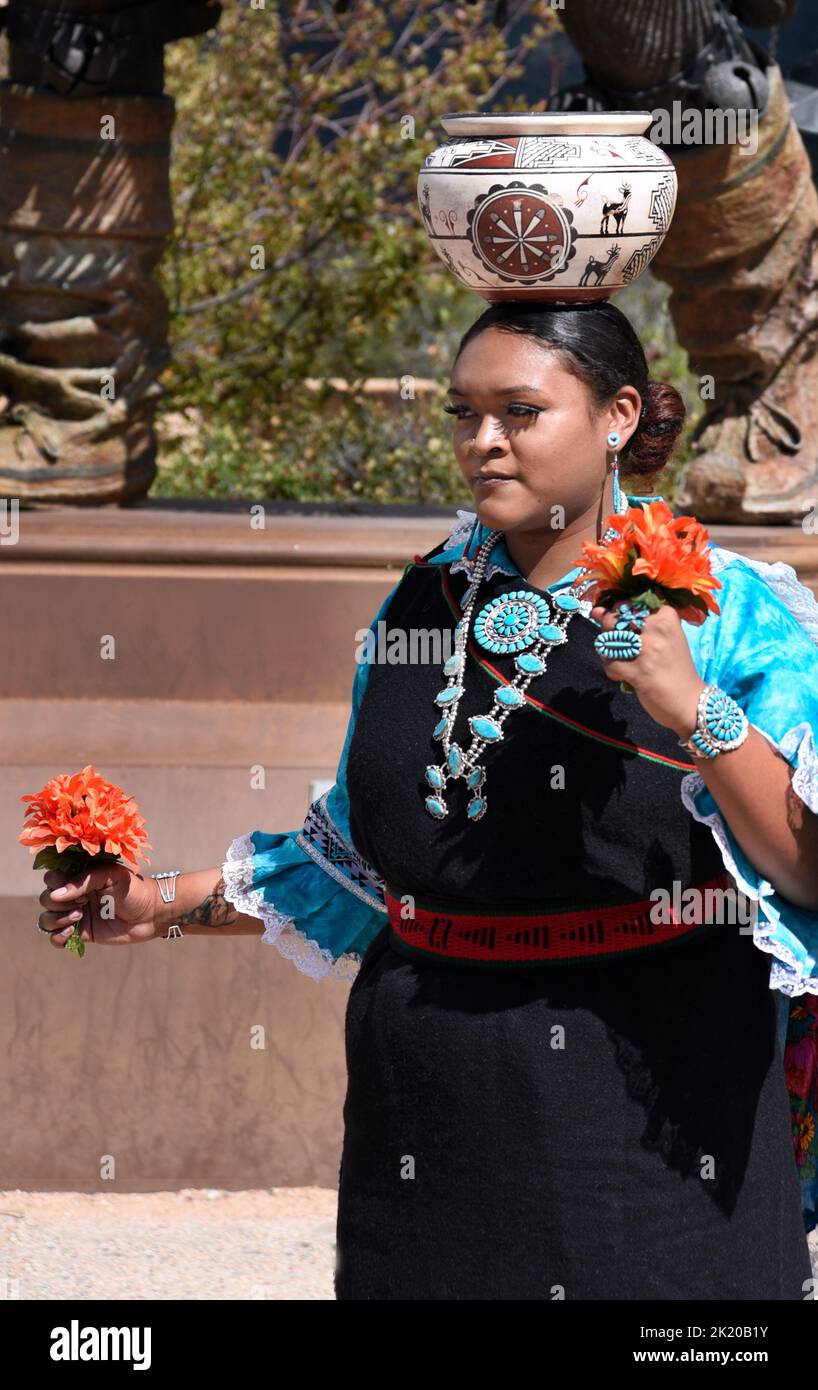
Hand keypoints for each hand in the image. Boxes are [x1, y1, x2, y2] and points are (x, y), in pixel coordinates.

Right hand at [37, 864, 159, 948]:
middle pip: (46, 899)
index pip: (52, 878)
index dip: (56, 883)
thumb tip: (56, 894)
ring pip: (47, 919)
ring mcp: (76, 915)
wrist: (152, 913)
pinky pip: (55, 938)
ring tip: (79, 917)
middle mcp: (74, 896)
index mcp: (80, 878)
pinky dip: (57, 937)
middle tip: (82, 904)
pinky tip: (72, 932)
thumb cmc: (135, 889)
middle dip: (58, 903)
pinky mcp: (81, 934)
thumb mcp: (111, 876)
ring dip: (56, 919)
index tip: (77, 889)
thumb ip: (84, 881)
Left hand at [589, 600, 706, 737]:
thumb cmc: (675, 668)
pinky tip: (624, 675)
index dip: (621, 616)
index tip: (628, 629)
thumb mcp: (663, 638)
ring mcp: (647, 650)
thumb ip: (633, 623)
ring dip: (609, 652)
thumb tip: (596, 611)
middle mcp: (657, 629)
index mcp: (666, 617)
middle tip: (623, 645)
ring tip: (624, 660)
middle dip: (610, 632)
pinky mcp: (638, 671)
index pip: (628, 603)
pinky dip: (612, 671)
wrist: (690, 701)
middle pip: (615, 618)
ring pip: (608, 640)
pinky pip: (609, 663)